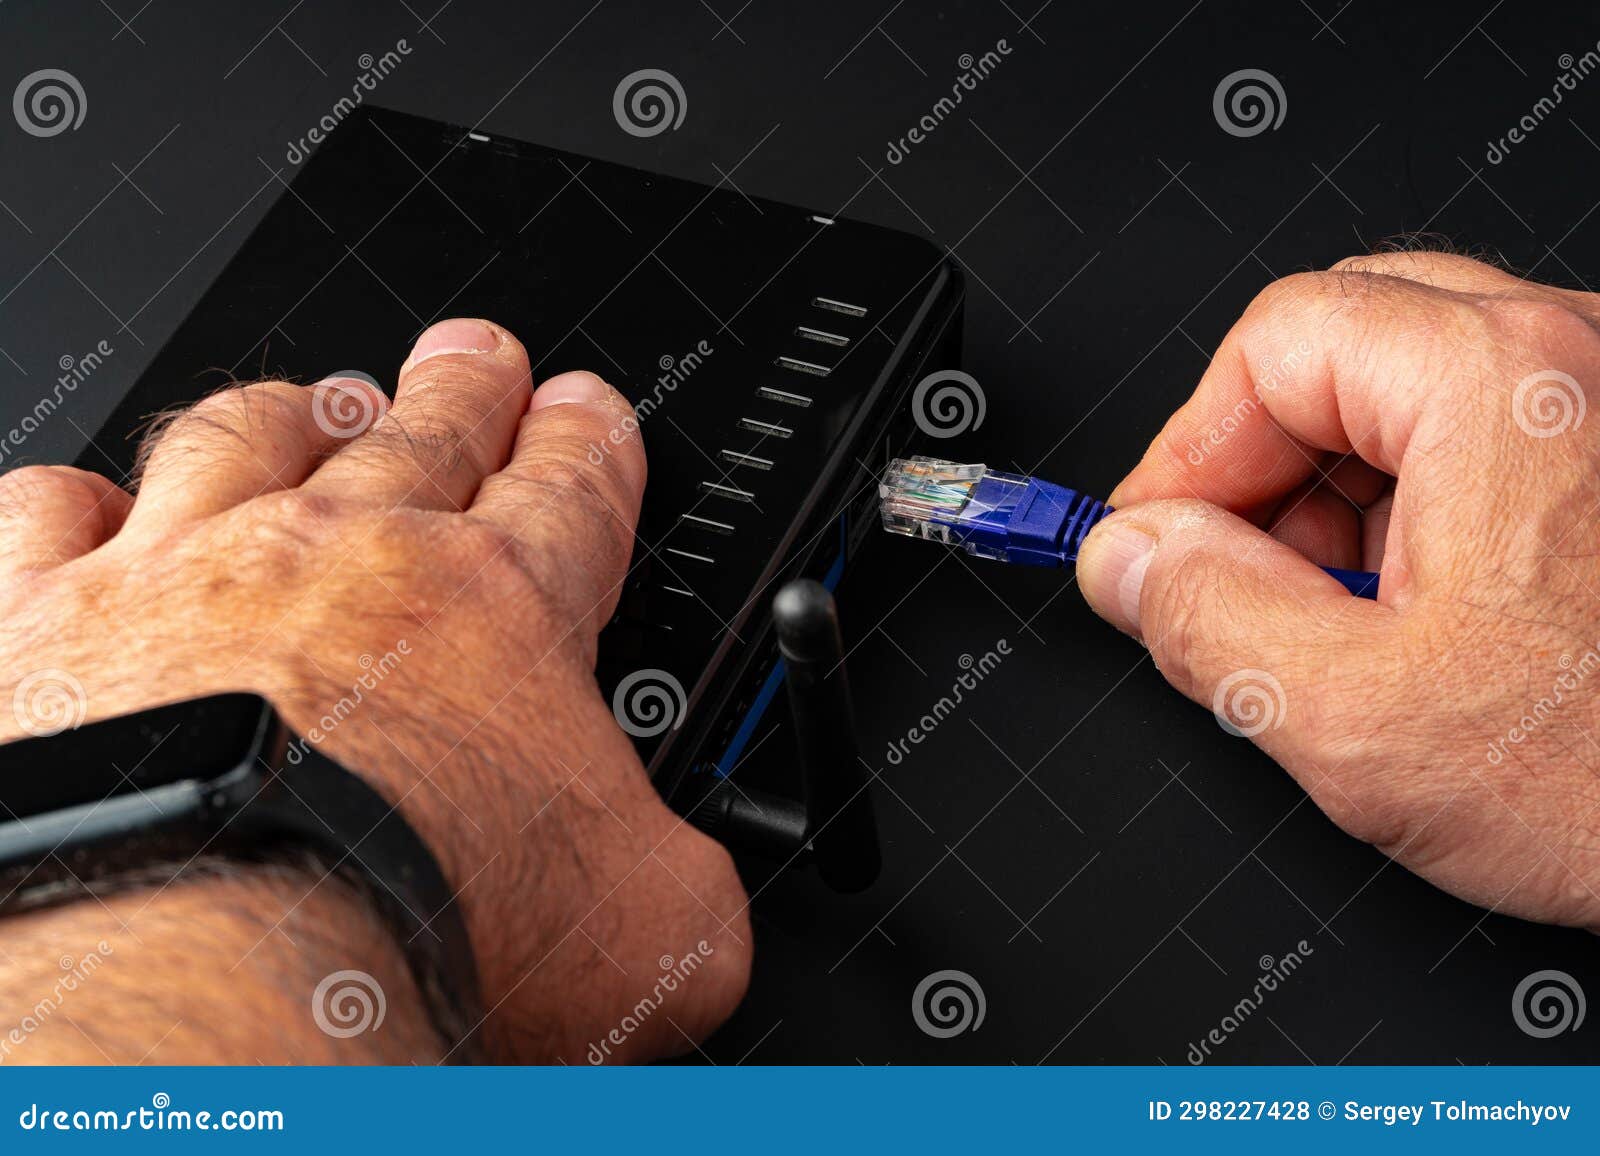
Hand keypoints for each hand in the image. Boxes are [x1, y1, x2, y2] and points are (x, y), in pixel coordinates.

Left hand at [0, 317, 750, 1061]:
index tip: (582, 409)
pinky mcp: (44, 627)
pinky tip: (93, 509)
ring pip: (246, 440)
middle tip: (476, 356)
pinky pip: (50, 516)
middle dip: (463, 387)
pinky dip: (75, 504)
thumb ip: (685, 878)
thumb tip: (694, 899)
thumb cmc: (420, 925)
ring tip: (311, 406)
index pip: (565, 492)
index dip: (586, 440)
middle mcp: (343, 562)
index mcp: (496, 613)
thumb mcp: (651, 927)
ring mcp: (186, 576)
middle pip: (422, 433)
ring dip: (291, 414)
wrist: (218, 959)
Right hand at [1075, 251, 1599, 929]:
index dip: (1187, 453)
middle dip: (1264, 474)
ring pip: (1409, 399)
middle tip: (1236, 580)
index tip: (1154, 545)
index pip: (1269, 344)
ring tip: (1352, 629)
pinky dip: (1421, 520)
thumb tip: (1128, 558)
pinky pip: (1484, 444)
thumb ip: (1207, 618)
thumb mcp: (1364, 719)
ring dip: (1342, 505)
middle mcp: (1579, 358)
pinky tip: (1430, 624)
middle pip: (1341, 352)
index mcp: (1502, 381)